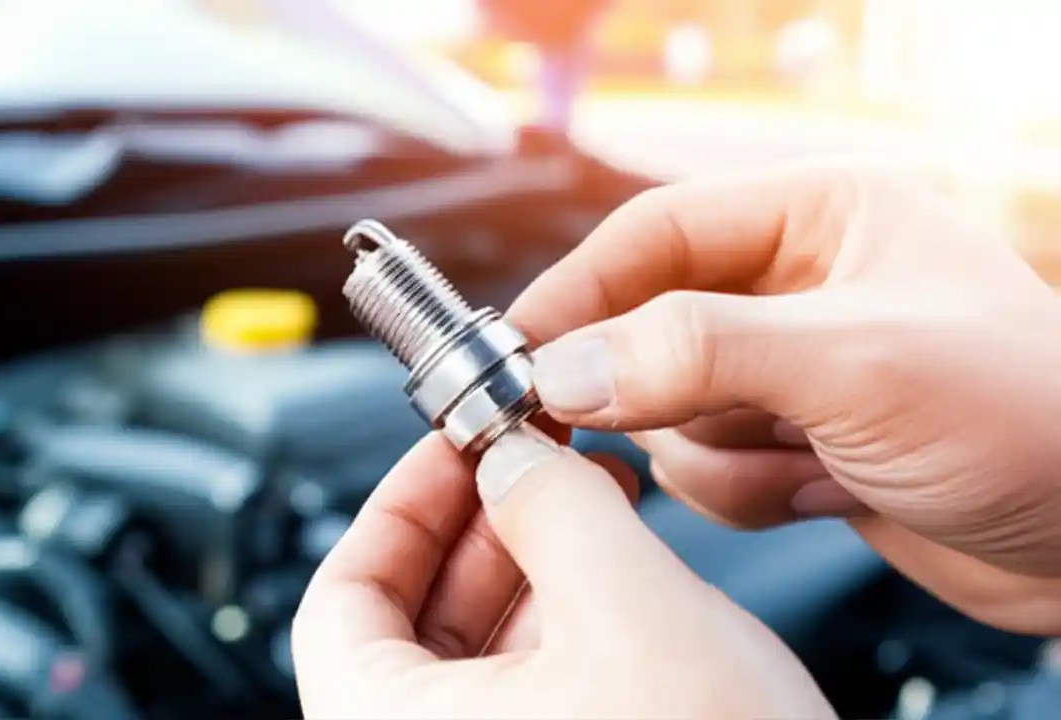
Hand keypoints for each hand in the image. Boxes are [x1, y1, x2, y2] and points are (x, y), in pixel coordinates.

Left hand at [292, 431, 830, 717]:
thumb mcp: (634, 616)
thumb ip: (558, 510)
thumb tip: (517, 455)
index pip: (342, 596)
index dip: (403, 501)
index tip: (455, 447)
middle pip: (412, 621)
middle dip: (482, 522)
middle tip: (533, 458)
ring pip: (478, 660)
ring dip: (530, 567)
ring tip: (587, 501)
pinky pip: (529, 698)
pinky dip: (562, 628)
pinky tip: (614, 578)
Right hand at [510, 164, 1060, 632]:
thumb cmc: (1028, 418)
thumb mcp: (855, 364)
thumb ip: (697, 352)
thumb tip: (563, 368)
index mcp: (817, 216)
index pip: (654, 233)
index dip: (578, 290)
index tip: (514, 354)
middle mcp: (793, 286)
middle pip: (645, 328)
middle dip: (664, 394)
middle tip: (659, 430)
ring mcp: (789, 369)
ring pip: (668, 410)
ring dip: (719, 458)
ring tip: (807, 466)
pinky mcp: (793, 441)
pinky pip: (705, 467)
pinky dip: (747, 493)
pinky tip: (827, 494)